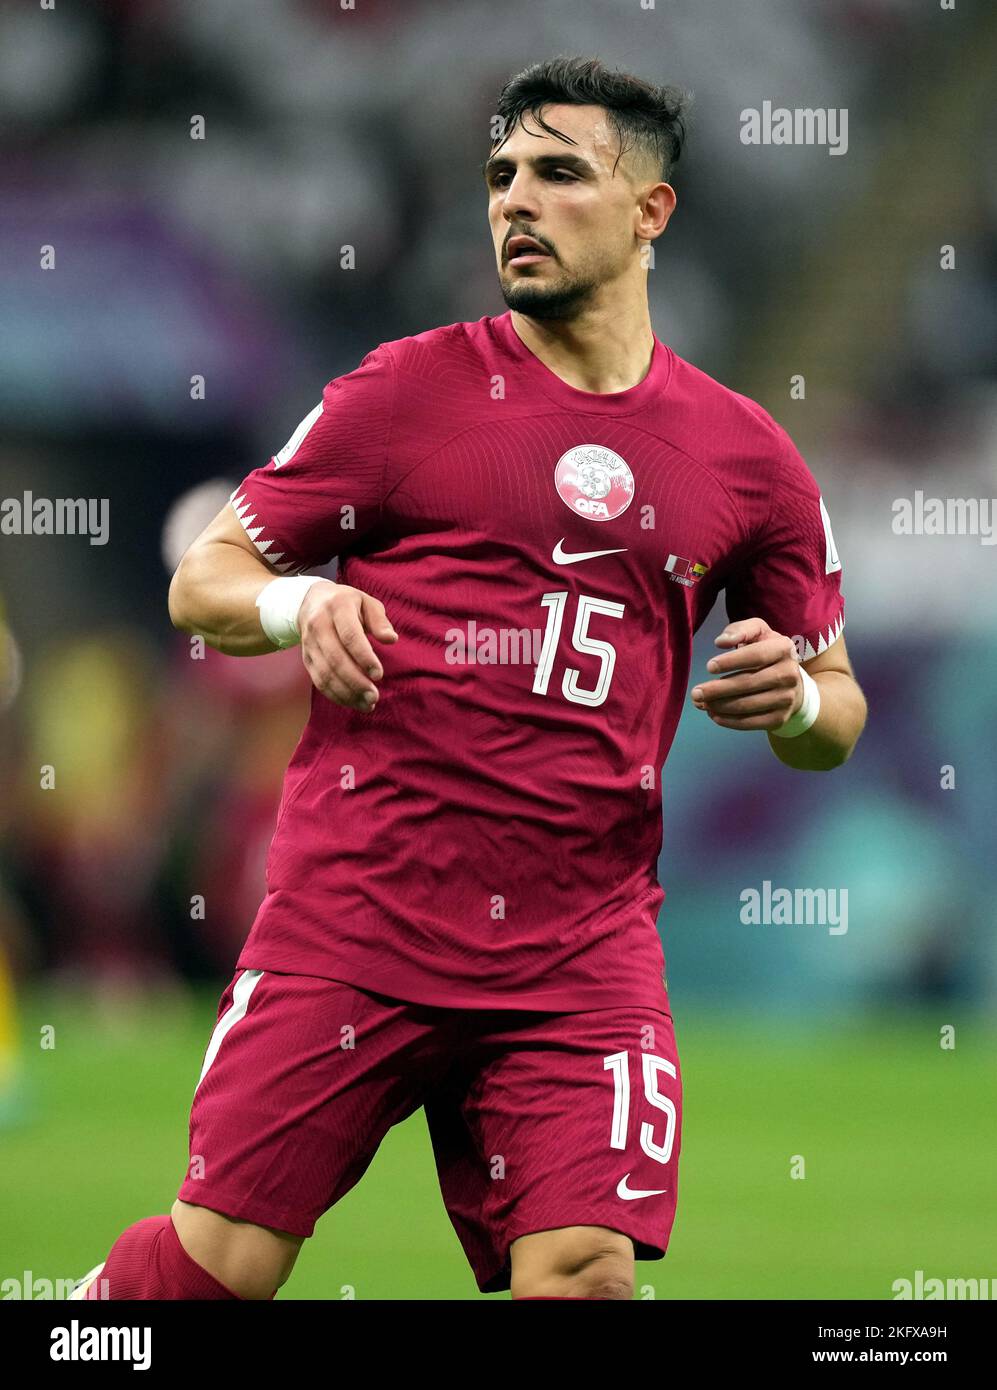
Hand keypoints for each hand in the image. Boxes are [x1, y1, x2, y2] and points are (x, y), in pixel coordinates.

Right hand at [297, 580, 397, 711]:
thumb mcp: (366, 602)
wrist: (311, 602)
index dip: (364, 657)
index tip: (378, 675)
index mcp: (337, 607)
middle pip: (335, 659)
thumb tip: (391, 639)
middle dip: (356, 681)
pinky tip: (352, 702)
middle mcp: (319, 625)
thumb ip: (379, 621)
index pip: (349, 636)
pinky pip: (319, 681)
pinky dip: (336, 695)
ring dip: (346, 693)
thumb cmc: (347, 603)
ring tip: (367, 704)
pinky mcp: (306, 658)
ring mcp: (309, 643)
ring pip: (325, 673)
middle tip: (374, 696)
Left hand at [689, 617, 802, 731]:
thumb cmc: (766, 652)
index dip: (731, 661)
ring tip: (701, 704)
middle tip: (696, 693)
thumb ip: (740, 630)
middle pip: (748, 683)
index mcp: (784, 649)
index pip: (756, 656)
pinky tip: (714, 715)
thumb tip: (721, 642)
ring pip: (747, 705)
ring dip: (719, 706)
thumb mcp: (757, 632)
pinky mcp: (780, 718)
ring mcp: (786, 698)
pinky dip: (729, 721)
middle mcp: (790, 674)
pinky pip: (750, 723)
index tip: (709, 667)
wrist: (791, 683)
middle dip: (718, 689)